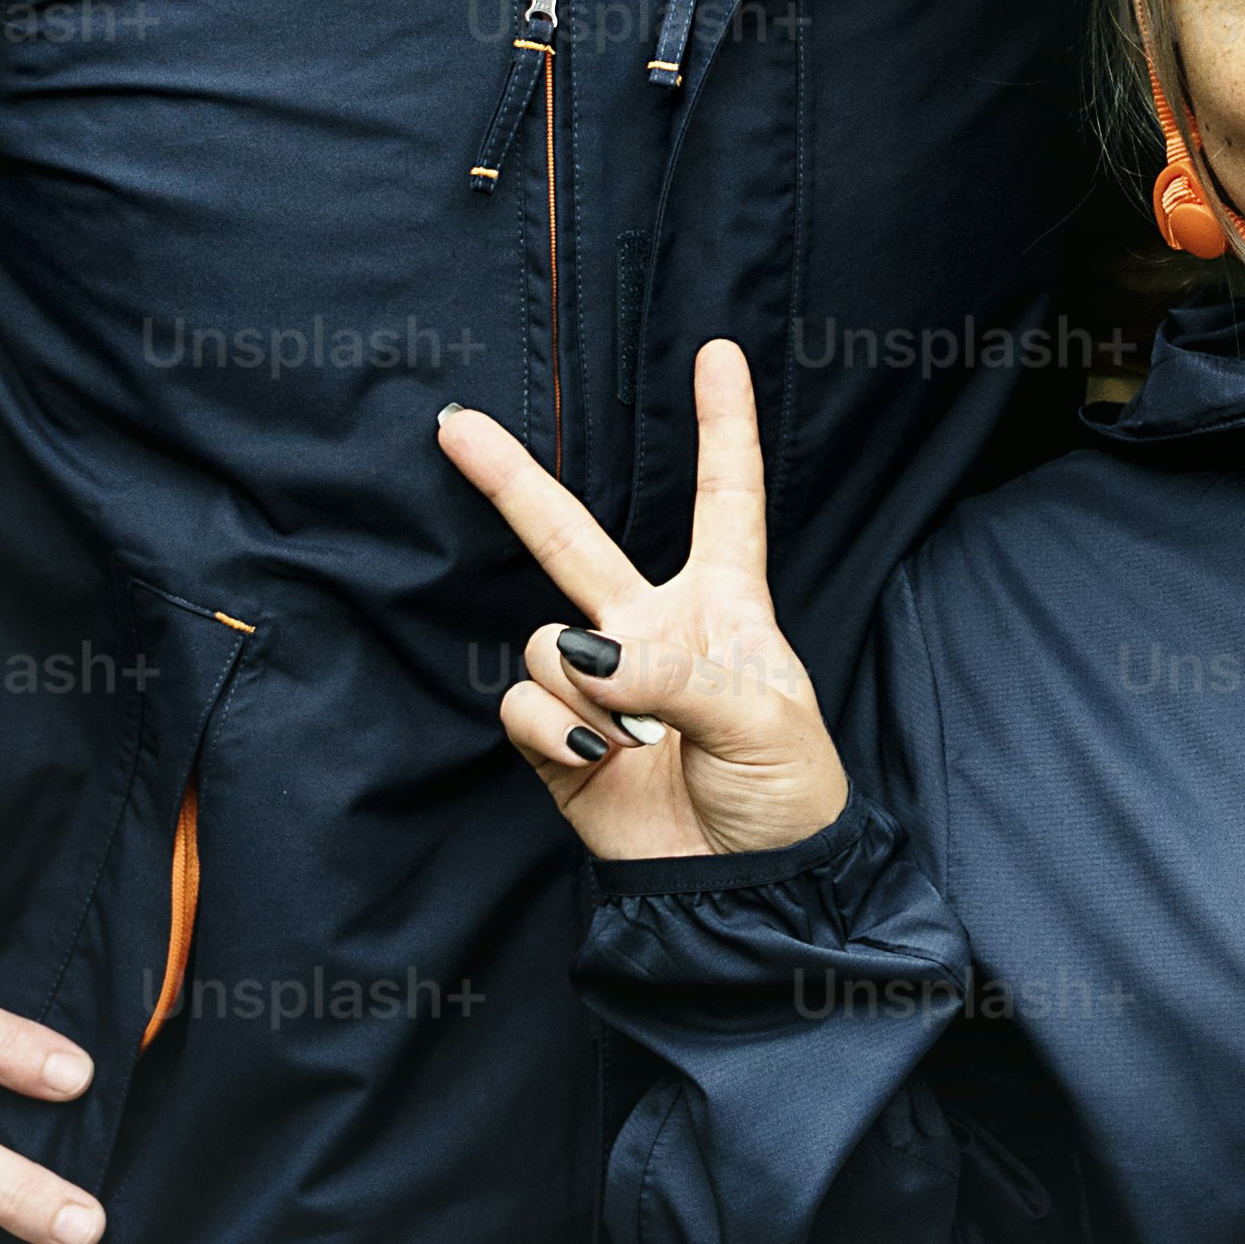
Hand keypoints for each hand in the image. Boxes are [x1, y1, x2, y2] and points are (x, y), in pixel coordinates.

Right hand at [440, 338, 849, 861]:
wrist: (751, 891)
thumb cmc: (789, 795)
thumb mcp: (762, 719)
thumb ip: (674, 672)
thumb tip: (581, 652)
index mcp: (725, 607)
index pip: (726, 500)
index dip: (723, 426)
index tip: (718, 352)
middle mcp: (653, 632)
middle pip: (573, 539)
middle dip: (513, 482)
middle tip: (455, 424)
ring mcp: (599, 688)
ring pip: (544, 640)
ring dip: (580, 684)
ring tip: (635, 737)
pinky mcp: (558, 745)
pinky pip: (519, 704)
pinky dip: (549, 728)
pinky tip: (595, 758)